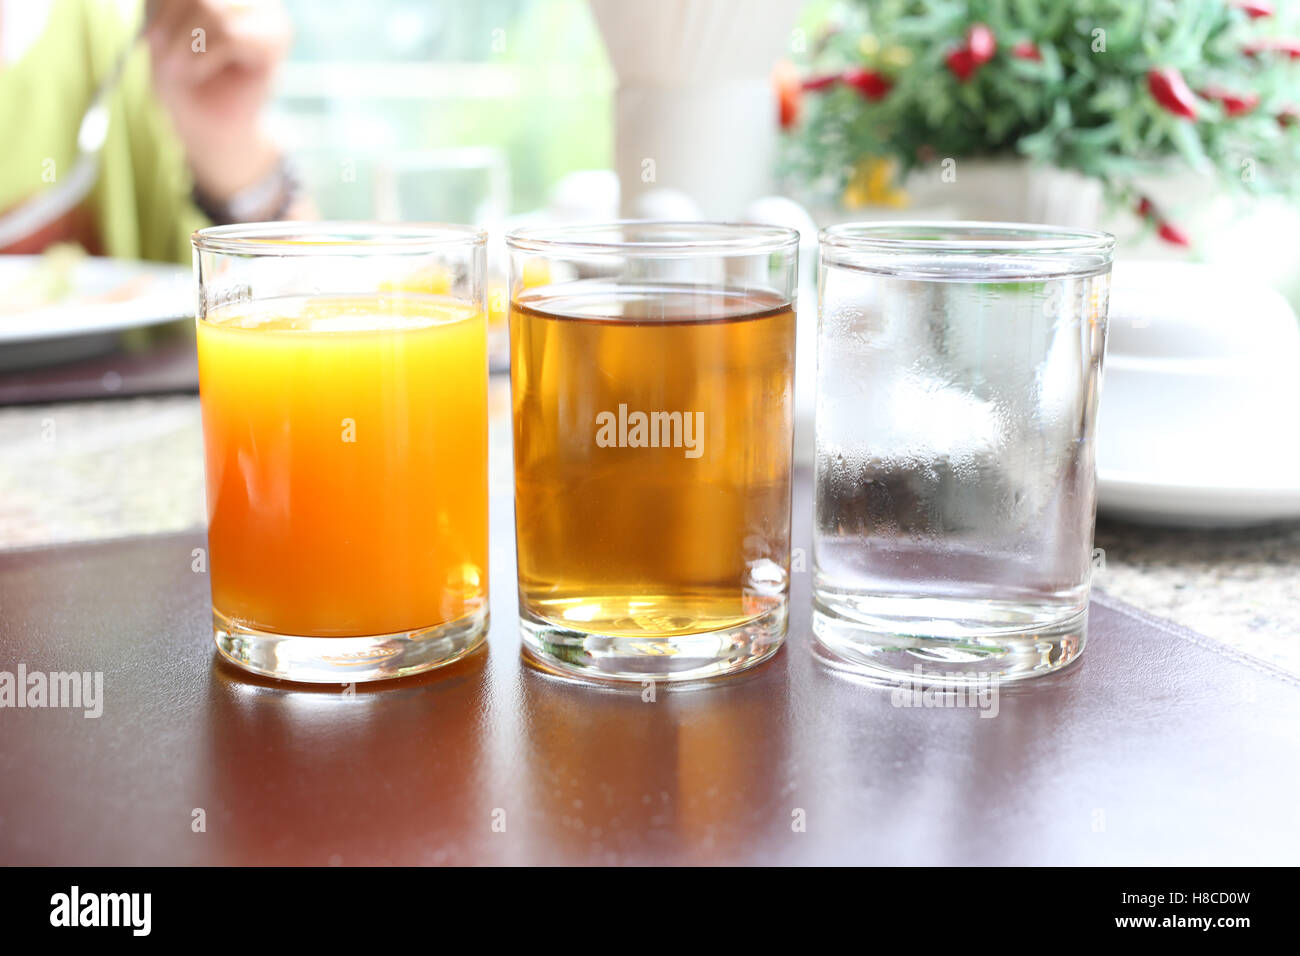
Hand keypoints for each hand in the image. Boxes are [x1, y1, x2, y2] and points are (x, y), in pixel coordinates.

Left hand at [145, 0, 291, 201]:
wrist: (209, 125)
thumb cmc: (183, 76)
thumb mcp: (159, 25)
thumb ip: (168, 0)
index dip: (161, 5)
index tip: (147, 35)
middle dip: (170, 24)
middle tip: (159, 54)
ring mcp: (268, 12)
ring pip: (213, 11)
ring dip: (184, 44)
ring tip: (179, 68)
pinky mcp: (277, 39)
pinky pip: (230, 36)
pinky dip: (203, 58)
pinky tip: (198, 72)